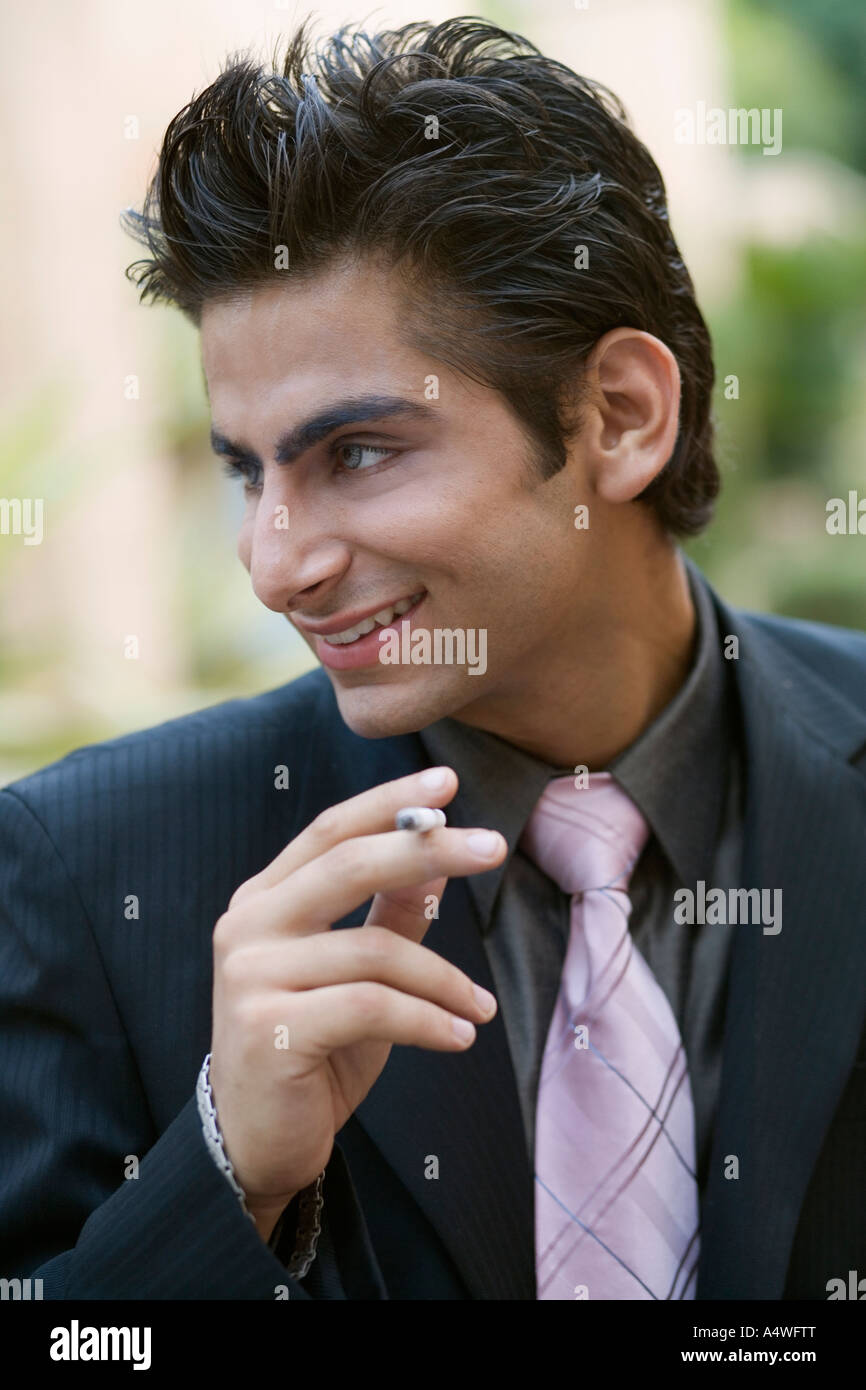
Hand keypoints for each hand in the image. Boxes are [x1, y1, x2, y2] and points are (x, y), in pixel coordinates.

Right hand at [208, 766, 505, 1239]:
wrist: (255, 1142)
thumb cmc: (313, 1050)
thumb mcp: (357, 976)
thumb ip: (388, 917)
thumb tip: (437, 862)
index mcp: (264, 900)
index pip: (331, 832)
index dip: (389, 802)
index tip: (446, 782)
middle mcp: (249, 927)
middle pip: (348, 866)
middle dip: (428, 851)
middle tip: (495, 846)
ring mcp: (252, 977)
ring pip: (375, 951)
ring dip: (444, 979)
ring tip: (480, 1007)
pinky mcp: (269, 1029)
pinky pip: (372, 1007)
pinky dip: (428, 1020)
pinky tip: (460, 1037)